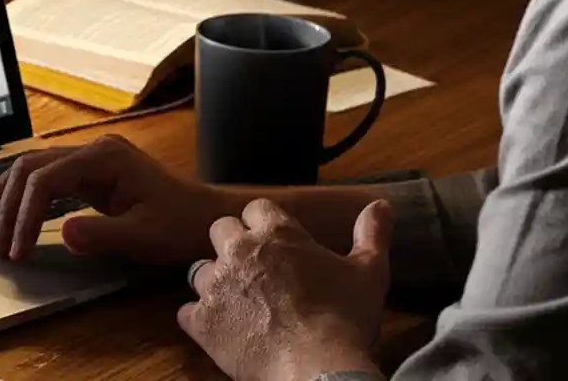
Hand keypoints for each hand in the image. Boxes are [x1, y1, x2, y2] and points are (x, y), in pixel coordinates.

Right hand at [0, 134, 228, 262]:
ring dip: (8, 195)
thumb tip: (61, 232)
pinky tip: (9, 213)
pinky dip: (25, 196)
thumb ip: (102, 235)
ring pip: (35, 168)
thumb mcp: (143, 236)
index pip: (46, 179)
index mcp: (105, 158)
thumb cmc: (180, 226)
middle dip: (7, 204)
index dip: (23, 215)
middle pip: (32, 167)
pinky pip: (49, 179)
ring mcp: (93, 159)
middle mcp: (94, 151)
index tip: (16, 251)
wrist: (206, 218)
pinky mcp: (93, 173)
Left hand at [179, 198, 391, 380]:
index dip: (264, 224)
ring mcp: (216, 286)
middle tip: (253, 271)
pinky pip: (186, 312)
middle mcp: (240, 251)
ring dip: (216, 283)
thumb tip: (382, 204)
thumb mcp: (369, 271)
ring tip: (237, 303)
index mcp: (277, 233)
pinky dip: (199, 319)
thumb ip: (372, 233)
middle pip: (220, 229)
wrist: (318, 368)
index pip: (256, 208)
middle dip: (232, 245)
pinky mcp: (201, 322)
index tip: (275, 243)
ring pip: (200, 270)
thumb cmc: (345, 318)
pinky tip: (220, 330)